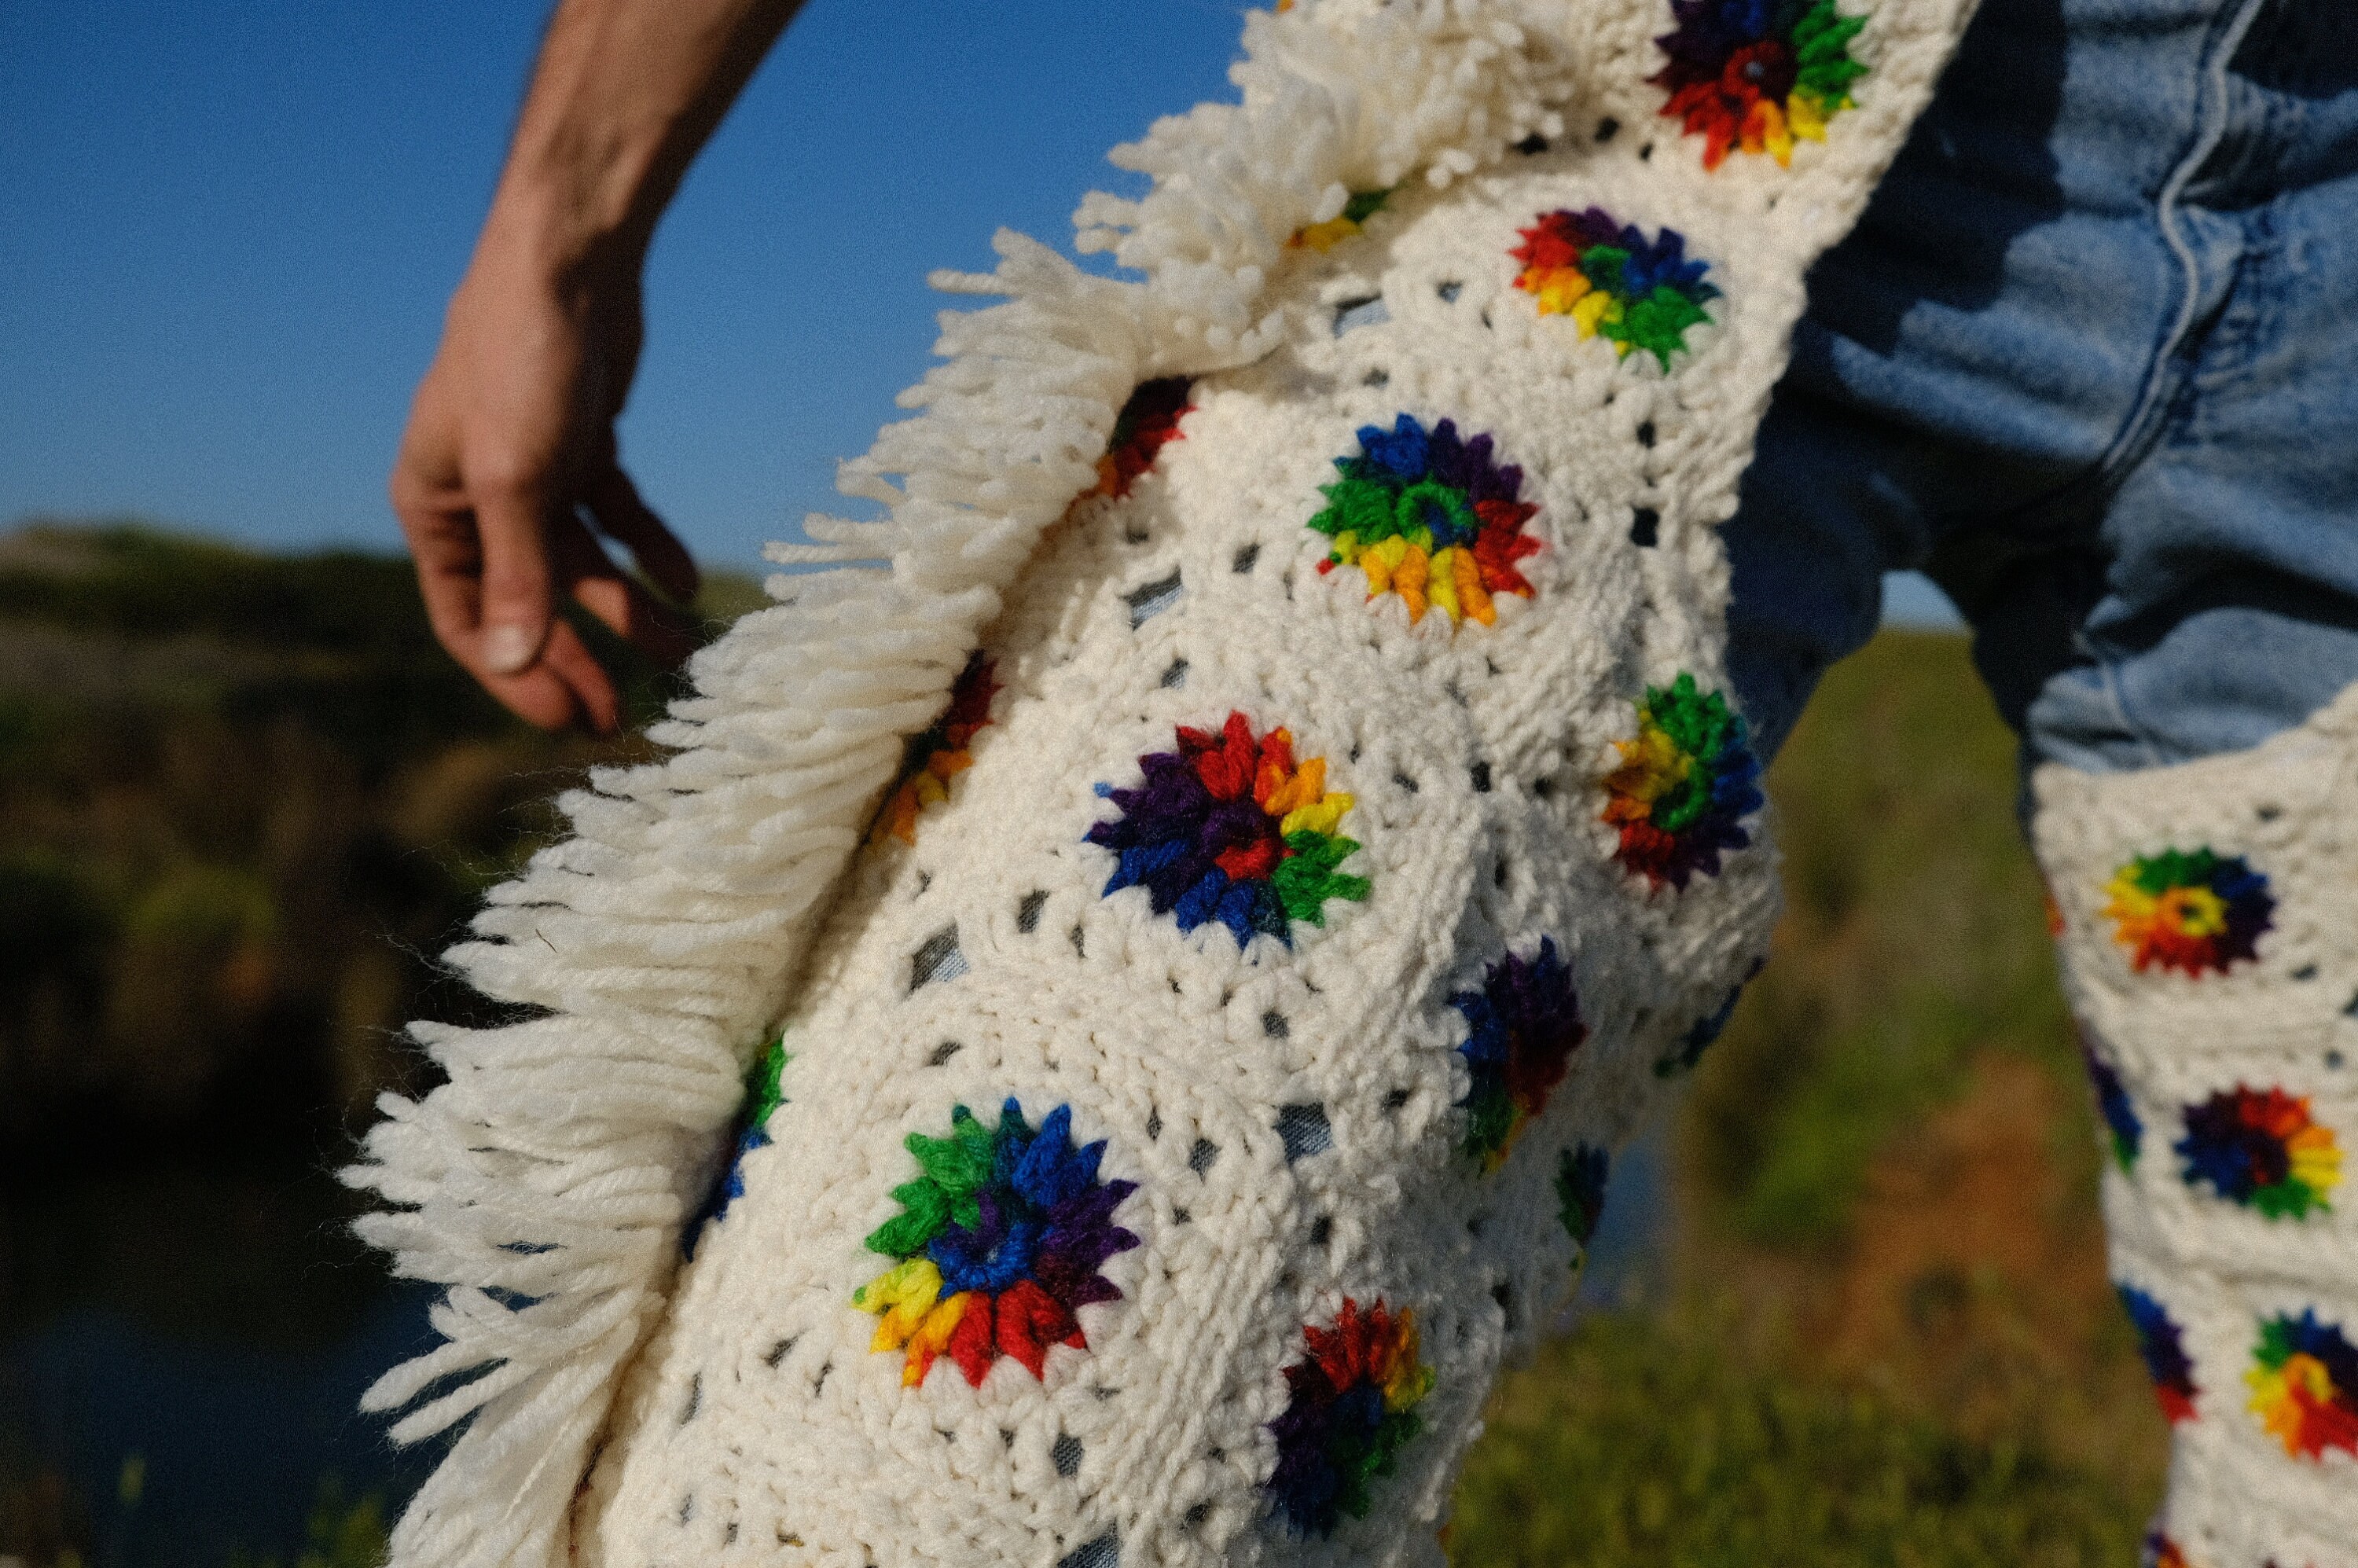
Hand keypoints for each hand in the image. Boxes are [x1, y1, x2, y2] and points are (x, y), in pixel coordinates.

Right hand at [391, 234, 700, 732]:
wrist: (569, 261)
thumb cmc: (521, 361)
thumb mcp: (516, 478)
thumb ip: (520, 572)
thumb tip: (516, 659)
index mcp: (434, 507)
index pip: (467, 620)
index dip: (516, 673)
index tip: (568, 719)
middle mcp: (476, 496)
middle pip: (530, 600)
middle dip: (577, 656)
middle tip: (625, 715)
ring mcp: (532, 470)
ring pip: (582, 561)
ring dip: (628, 607)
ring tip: (685, 648)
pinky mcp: (582, 443)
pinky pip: (616, 514)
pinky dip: (648, 546)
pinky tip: (685, 580)